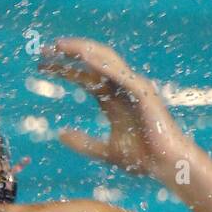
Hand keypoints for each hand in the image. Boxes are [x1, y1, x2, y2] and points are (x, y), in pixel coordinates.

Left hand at [40, 37, 187, 178]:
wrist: (168, 166)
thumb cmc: (143, 159)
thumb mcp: (105, 151)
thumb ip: (83, 143)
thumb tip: (60, 134)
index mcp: (113, 99)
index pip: (84, 77)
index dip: (65, 69)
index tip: (43, 64)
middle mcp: (122, 88)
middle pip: (92, 63)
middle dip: (70, 53)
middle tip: (45, 48)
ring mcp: (134, 87)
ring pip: (105, 60)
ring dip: (82, 50)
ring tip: (60, 44)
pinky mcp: (142, 92)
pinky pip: (119, 73)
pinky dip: (101, 64)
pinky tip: (84, 57)